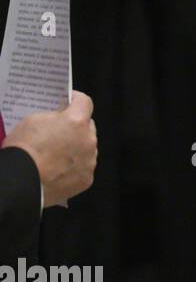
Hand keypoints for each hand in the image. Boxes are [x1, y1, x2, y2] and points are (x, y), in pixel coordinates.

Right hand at [2, 91, 96, 205]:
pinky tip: (59, 169)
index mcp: (76, 121)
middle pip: (88, 127)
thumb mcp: (32, 121)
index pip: (84, 102)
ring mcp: (89, 160)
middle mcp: (88, 140)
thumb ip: (53, 116)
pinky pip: (83, 167)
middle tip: (60, 130)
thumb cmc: (23, 148)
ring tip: (58, 153)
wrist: (21, 181)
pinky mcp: (87, 178)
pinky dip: (74, 166)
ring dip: (77, 147)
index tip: (68, 101)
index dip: (75, 100)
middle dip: (76, 126)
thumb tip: (61, 117)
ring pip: (87, 148)